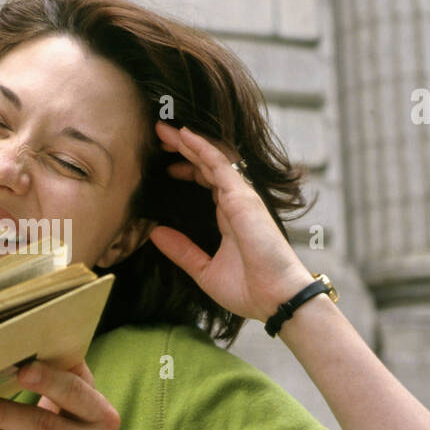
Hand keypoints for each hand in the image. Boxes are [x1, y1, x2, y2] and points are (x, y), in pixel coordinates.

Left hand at [150, 122, 313, 322]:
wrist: (275, 299)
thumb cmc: (249, 290)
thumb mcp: (204, 270)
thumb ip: (182, 251)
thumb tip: (155, 234)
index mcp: (230, 217)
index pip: (207, 182)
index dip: (187, 169)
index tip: (165, 165)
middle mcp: (236, 202)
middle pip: (207, 165)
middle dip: (183, 149)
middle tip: (159, 137)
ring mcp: (241, 197)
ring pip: (212, 159)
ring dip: (187, 142)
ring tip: (163, 129)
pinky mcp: (242, 197)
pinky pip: (220, 164)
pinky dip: (201, 147)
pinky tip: (184, 136)